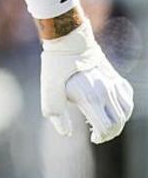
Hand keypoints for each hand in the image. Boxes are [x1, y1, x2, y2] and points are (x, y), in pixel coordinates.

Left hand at [41, 21, 133, 143]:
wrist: (68, 40)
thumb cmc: (55, 65)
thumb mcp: (49, 90)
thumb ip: (56, 113)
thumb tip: (66, 133)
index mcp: (90, 97)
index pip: (106, 127)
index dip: (102, 137)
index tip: (93, 138)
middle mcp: (105, 92)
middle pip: (118, 123)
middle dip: (110, 133)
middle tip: (97, 134)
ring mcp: (112, 84)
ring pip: (126, 112)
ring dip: (118, 122)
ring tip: (104, 123)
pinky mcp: (115, 77)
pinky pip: (127, 98)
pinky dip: (124, 109)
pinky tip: (112, 109)